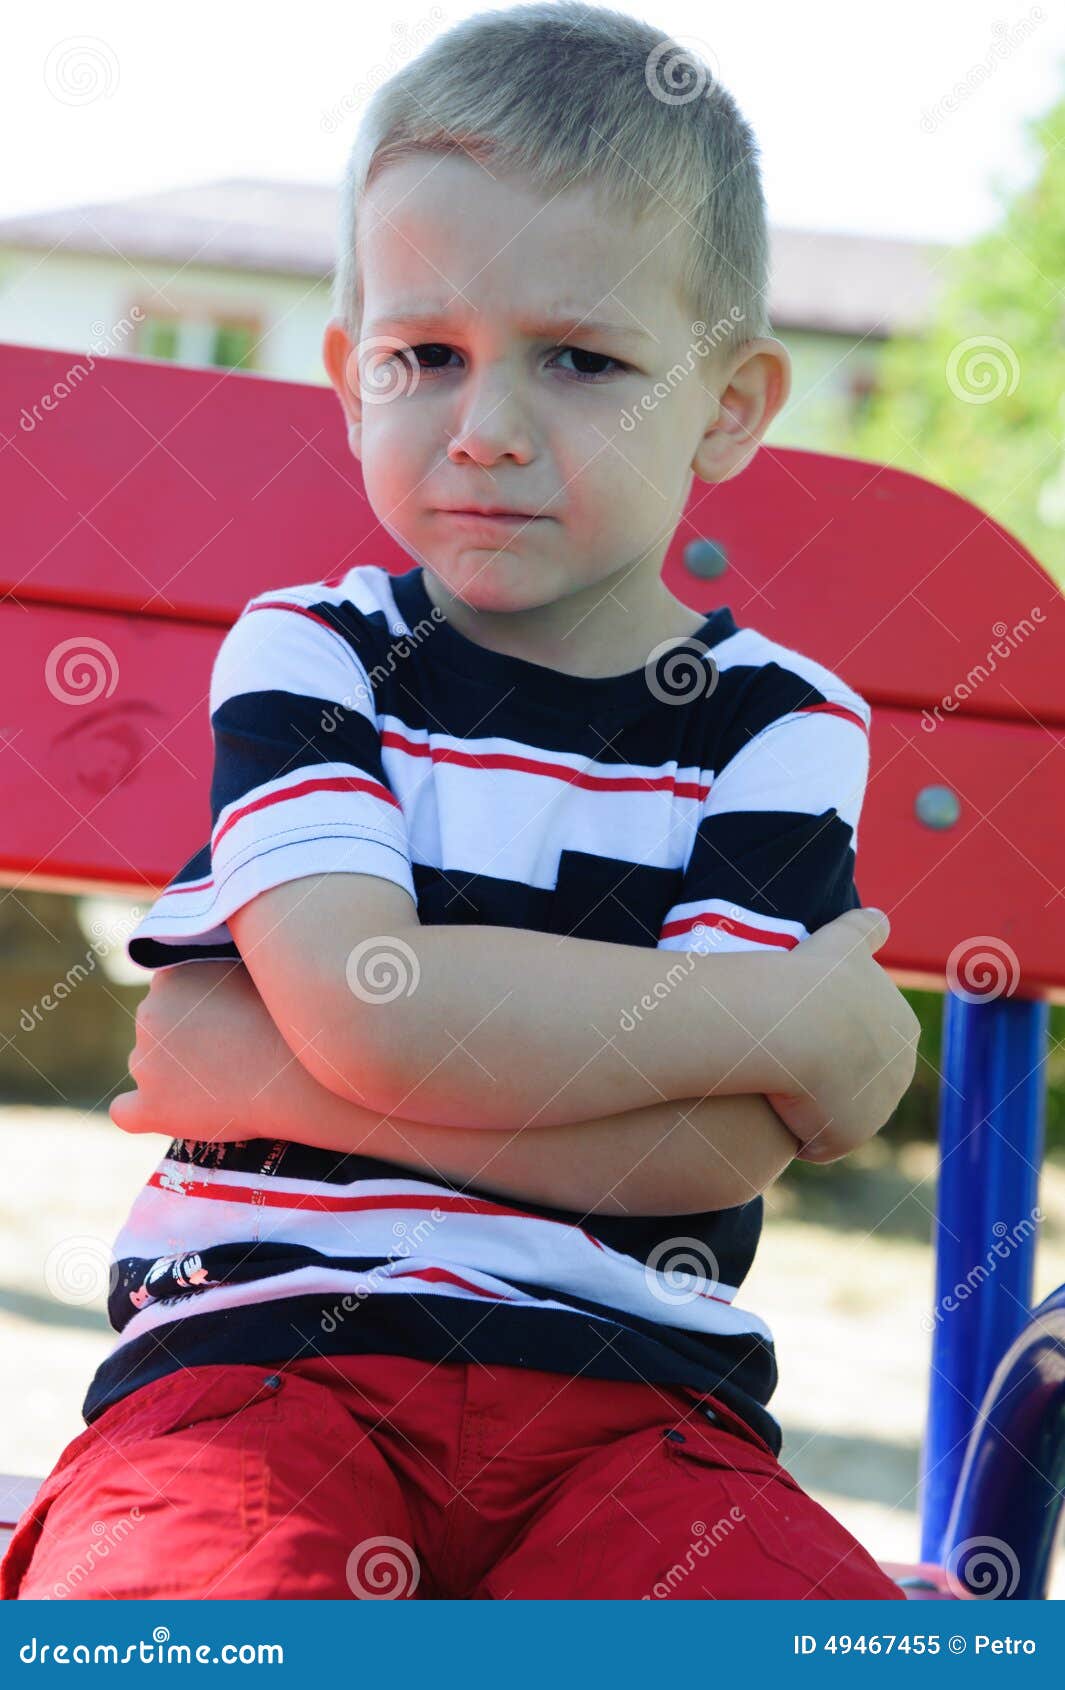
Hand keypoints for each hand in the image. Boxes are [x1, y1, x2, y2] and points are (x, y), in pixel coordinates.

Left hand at [110, 962, 290, 1141]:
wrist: (298, 1073)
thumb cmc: (285, 1021)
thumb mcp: (250, 972)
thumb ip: (215, 972)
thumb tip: (208, 975)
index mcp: (171, 978)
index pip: (168, 993)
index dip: (194, 1008)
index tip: (221, 1022)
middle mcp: (149, 1015)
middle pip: (153, 1028)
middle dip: (179, 1039)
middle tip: (225, 1053)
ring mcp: (146, 1063)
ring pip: (144, 1066)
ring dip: (169, 1073)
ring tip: (219, 1082)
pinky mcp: (152, 1107)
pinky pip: (124, 1113)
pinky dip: (139, 1113)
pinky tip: (163, 1113)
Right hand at [764, 907, 919, 1163]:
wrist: (794, 1025)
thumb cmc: (808, 980)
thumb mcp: (841, 942)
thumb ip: (862, 931)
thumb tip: (877, 920)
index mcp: (902, 1025)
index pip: (865, 1034)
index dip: (825, 1028)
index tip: (792, 1019)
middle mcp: (899, 1068)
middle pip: (856, 1075)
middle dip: (824, 1071)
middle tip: (777, 1051)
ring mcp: (876, 1107)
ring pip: (835, 1108)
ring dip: (807, 1104)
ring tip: (767, 1083)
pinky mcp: (846, 1136)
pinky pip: (817, 1141)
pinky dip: (797, 1133)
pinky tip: (769, 1115)